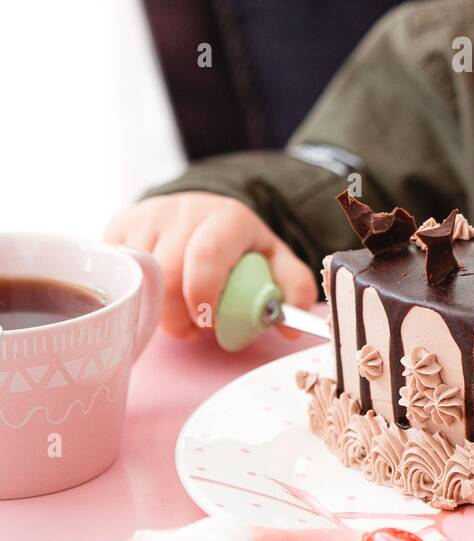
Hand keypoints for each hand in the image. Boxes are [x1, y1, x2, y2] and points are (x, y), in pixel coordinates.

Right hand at [103, 192, 318, 339]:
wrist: (201, 213)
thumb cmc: (238, 246)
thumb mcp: (273, 259)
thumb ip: (291, 287)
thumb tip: (291, 330)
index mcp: (227, 217)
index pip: (207, 254)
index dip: (203, 294)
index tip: (207, 322)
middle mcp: (184, 210)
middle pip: (167, 272)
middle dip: (177, 315)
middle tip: (192, 328)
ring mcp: (147, 216)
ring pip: (137, 276)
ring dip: (153, 310)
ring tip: (174, 314)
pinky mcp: (118, 228)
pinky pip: (115, 272)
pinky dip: (129, 296)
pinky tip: (149, 300)